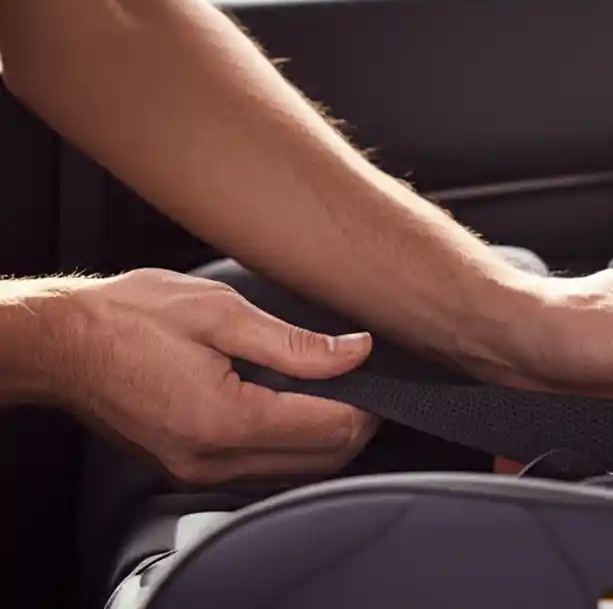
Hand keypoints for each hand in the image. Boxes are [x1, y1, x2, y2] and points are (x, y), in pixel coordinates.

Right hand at [11, 269, 377, 484]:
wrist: (62, 344)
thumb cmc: (131, 318)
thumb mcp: (220, 312)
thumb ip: (296, 342)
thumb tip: (357, 352)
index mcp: (226, 420)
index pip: (328, 429)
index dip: (368, 404)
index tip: (380, 375)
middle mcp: (214, 459)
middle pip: (320, 460)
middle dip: (356, 425)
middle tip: (368, 383)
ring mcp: (198, 471)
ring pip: (295, 472)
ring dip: (327, 440)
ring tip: (338, 393)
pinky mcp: (188, 469)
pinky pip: (263, 471)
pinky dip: (292, 447)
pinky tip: (296, 412)